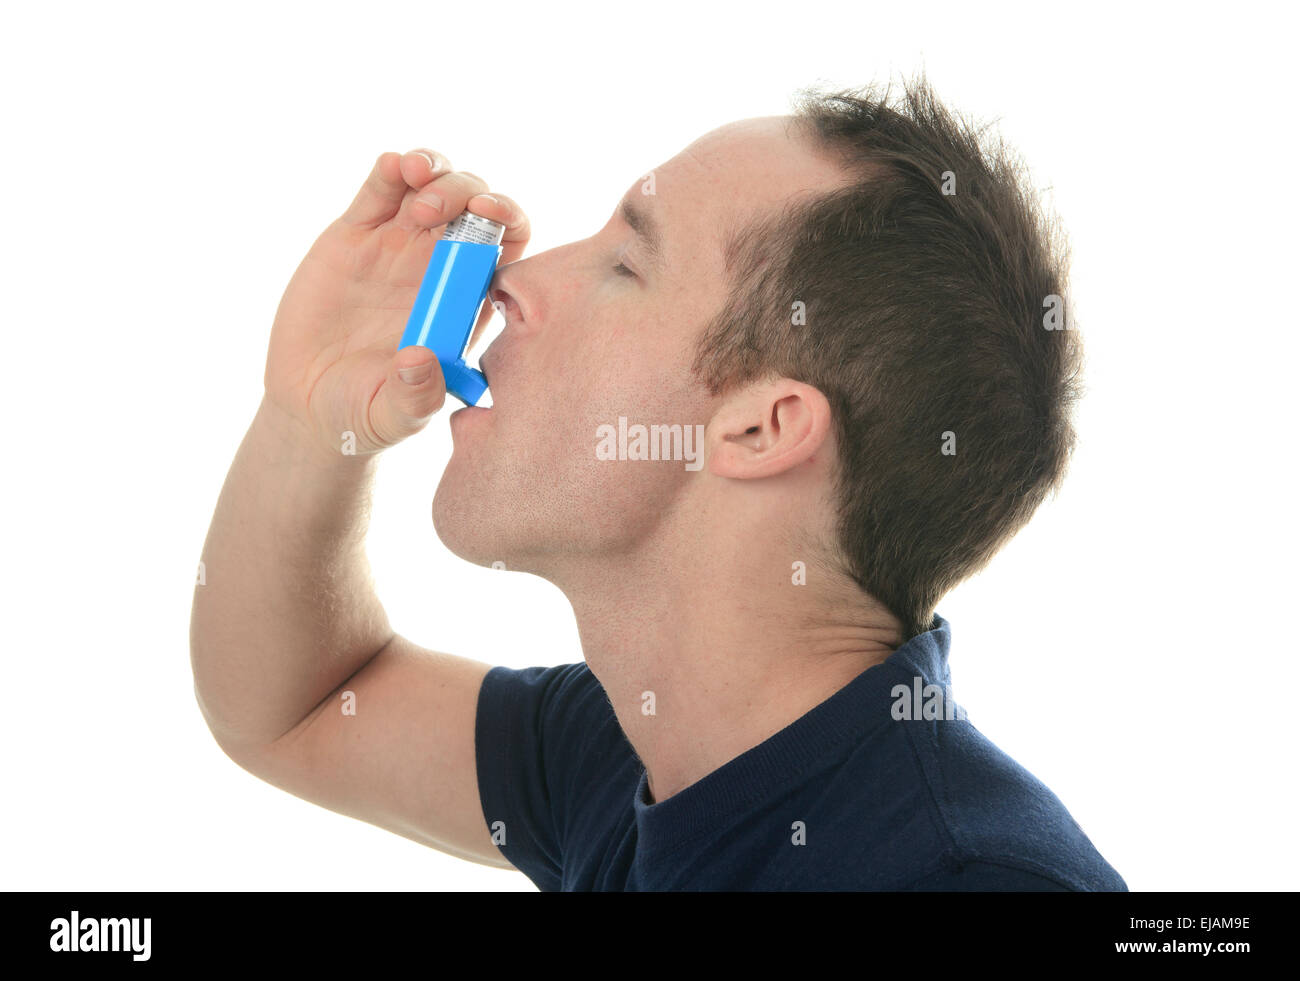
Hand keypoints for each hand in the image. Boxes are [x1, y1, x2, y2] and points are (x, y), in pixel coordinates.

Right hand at [263, 148, 529, 456]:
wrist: (308, 404)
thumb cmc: (364, 415)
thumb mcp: (393, 416)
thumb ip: (415, 397)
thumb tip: (421, 361)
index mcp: (465, 303)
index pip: (508, 248)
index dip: (509, 221)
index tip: (493, 215)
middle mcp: (439, 269)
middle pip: (474, 208)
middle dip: (466, 192)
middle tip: (433, 212)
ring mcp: (398, 246)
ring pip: (432, 188)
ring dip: (435, 171)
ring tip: (414, 179)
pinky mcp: (355, 234)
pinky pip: (380, 190)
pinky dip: (391, 169)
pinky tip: (393, 166)